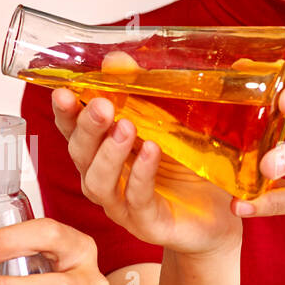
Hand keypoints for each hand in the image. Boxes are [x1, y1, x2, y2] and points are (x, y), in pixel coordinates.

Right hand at [51, 87, 241, 255]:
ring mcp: (123, 206)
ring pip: (98, 182)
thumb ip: (142, 92)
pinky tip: (150, 152)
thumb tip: (116, 59)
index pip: (74, 131)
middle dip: (86, 129)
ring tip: (125, 127)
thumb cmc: (190, 167)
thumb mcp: (170, 122)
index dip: (65, 113)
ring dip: (109, 153)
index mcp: (105, 152)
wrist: (222, 214)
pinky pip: (136, 200)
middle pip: (80, 155)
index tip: (63, 91)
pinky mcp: (148, 225)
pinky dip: (142, 175)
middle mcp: (106, 179)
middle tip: (102, 106)